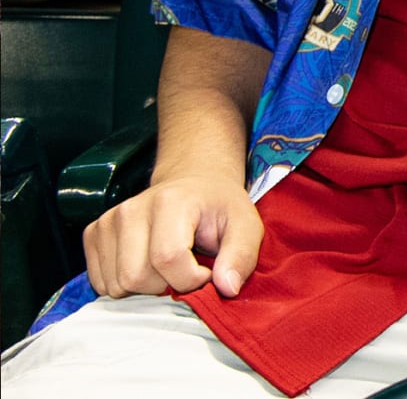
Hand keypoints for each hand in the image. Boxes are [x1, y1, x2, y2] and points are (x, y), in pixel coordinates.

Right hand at [83, 172, 262, 298]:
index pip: (167, 259)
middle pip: (135, 277)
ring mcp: (107, 222)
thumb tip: (226, 288)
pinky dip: (126, 285)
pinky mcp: (93, 235)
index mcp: (170, 202)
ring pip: (116, 285)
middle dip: (166, 287)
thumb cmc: (220, 208)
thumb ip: (241, 256)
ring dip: (145, 288)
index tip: (207, 272)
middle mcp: (131, 209)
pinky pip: (101, 283)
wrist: (194, 184)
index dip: (191, 279)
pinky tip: (146, 266)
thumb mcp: (246, 226)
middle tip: (186, 270)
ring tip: (168, 267)